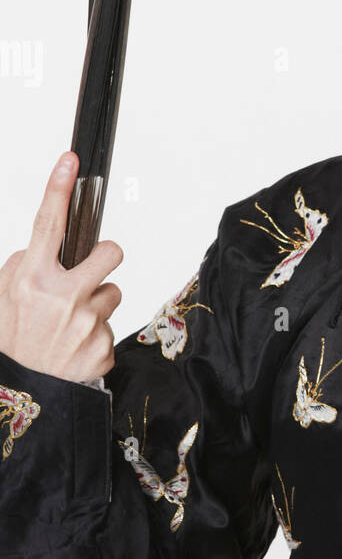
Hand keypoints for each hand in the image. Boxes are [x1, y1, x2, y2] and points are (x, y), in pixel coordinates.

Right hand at [0, 151, 123, 380]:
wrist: (27, 396)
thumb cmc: (15, 343)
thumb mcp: (3, 300)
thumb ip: (21, 267)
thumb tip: (41, 246)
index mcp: (31, 281)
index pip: (48, 225)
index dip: (58, 189)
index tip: (70, 161)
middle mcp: (61, 298)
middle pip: (110, 251)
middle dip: (104, 257)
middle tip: (86, 276)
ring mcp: (86, 324)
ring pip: (113, 292)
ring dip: (97, 304)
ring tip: (70, 326)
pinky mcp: (103, 347)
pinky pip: (111, 326)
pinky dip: (96, 335)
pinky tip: (76, 349)